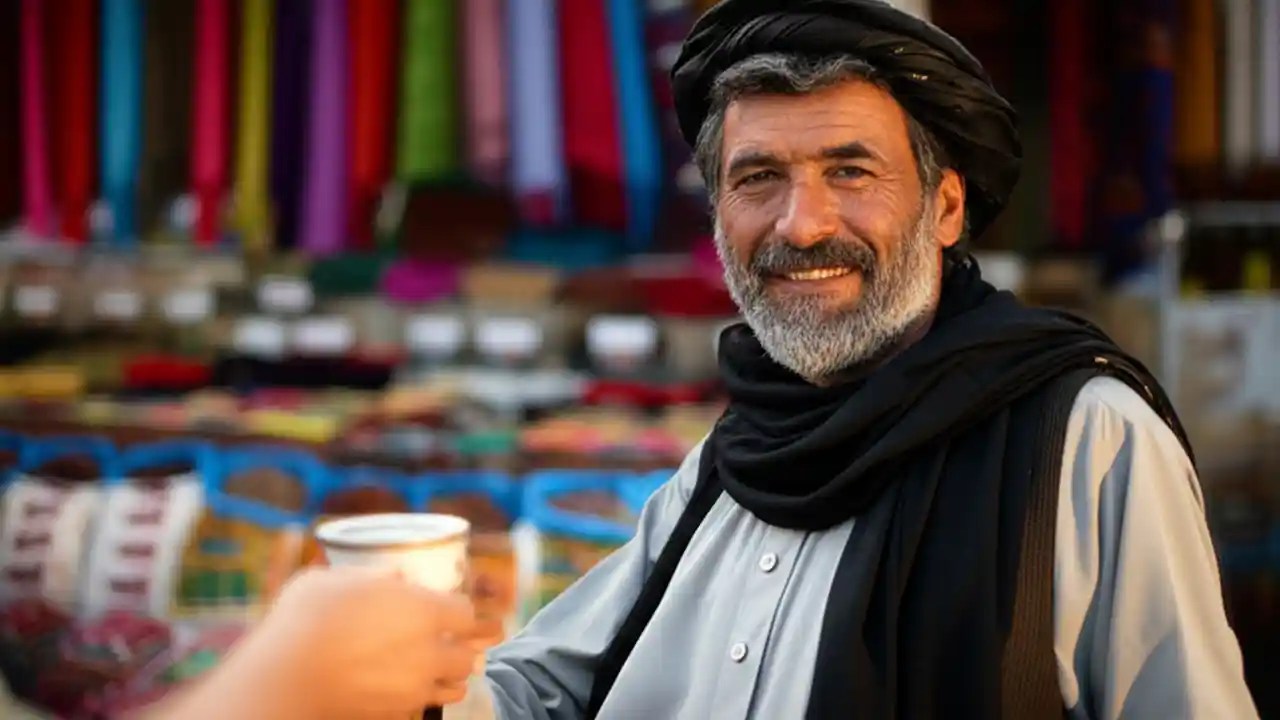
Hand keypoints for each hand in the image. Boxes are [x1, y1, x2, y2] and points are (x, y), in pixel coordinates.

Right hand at [241, 566, 480, 716]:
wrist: (284, 678)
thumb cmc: (308, 617)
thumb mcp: (338, 578)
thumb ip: (376, 576)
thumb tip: (398, 575)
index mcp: (423, 611)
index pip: (466, 612)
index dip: (456, 609)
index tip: (443, 607)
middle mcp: (428, 653)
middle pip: (467, 656)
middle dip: (459, 648)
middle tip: (440, 641)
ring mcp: (413, 690)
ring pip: (454, 689)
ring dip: (446, 677)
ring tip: (427, 669)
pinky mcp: (395, 715)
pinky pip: (423, 709)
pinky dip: (420, 701)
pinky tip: (401, 690)